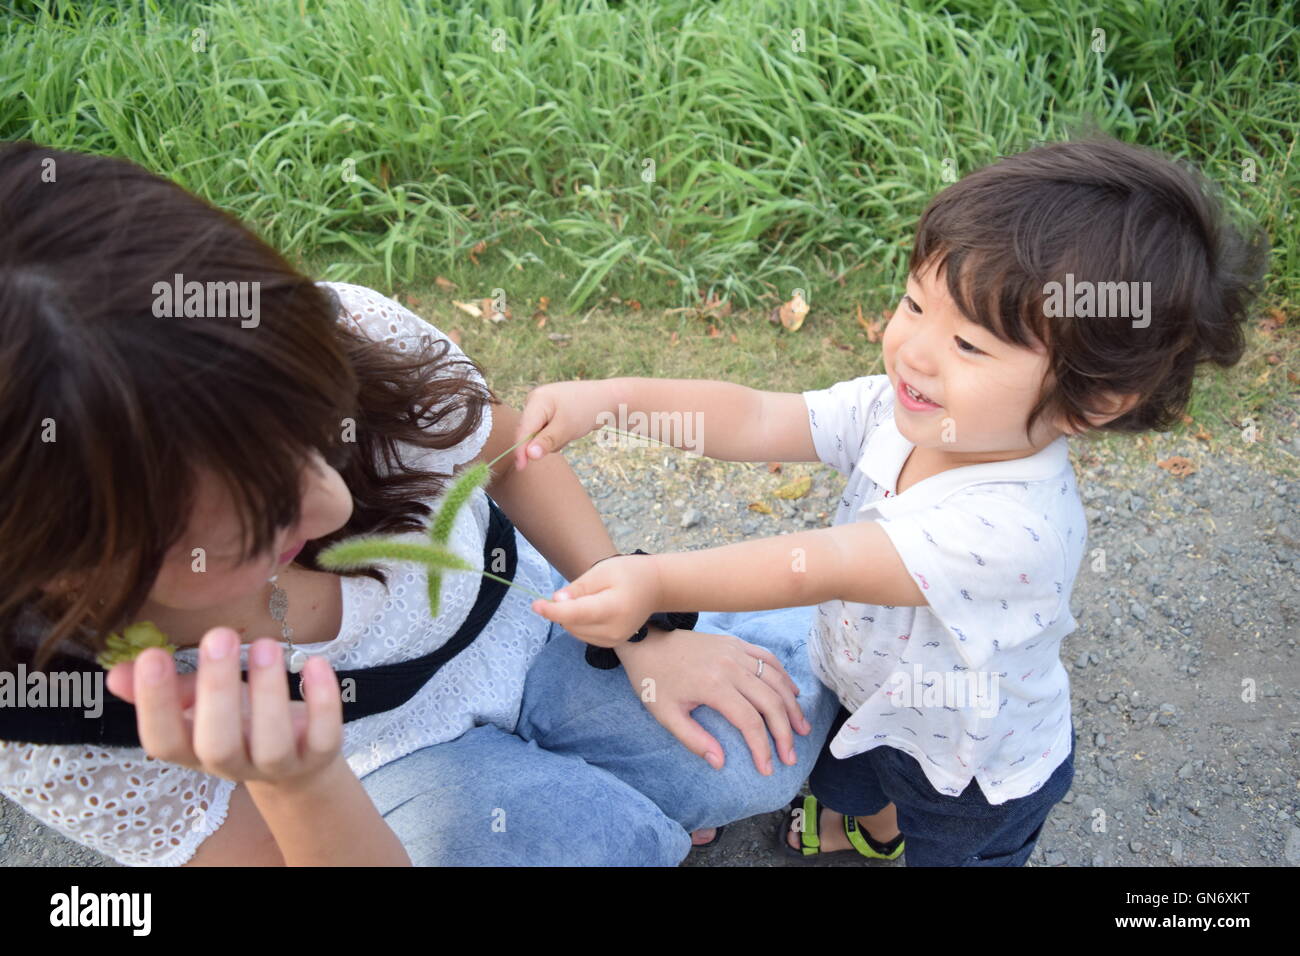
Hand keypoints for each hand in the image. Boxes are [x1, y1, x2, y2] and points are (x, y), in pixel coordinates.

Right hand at [105, 627, 343, 789]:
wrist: (297, 762)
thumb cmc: (238, 722)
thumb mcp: (199, 705)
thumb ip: (164, 689)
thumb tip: (115, 671)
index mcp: (194, 749)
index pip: (164, 741)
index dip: (154, 704)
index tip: (152, 655)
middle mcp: (232, 764)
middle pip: (217, 744)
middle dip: (217, 691)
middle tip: (219, 636)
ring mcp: (278, 765)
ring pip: (272, 742)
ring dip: (268, 692)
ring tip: (265, 644)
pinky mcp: (318, 755)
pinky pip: (324, 736)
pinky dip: (322, 701)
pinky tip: (315, 662)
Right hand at [513, 380, 618, 470]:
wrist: (608, 398)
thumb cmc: (588, 410)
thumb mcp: (566, 428)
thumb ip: (546, 442)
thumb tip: (529, 455)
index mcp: (537, 399)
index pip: (523, 428)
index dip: (520, 449)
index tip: (521, 468)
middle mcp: (535, 400)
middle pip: (529, 432)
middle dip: (543, 442)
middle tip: (565, 436)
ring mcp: (542, 405)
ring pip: (538, 434)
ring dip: (553, 440)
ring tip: (570, 430)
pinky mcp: (549, 412)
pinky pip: (546, 431)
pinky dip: (557, 436)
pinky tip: (569, 429)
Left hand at [530, 554, 659, 646]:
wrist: (655, 588)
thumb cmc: (629, 573)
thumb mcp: (603, 571)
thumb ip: (579, 588)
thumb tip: (556, 601)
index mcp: (613, 609)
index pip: (576, 614)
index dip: (552, 611)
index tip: (535, 604)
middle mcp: (613, 630)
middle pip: (572, 623)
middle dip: (562, 609)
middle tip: (576, 590)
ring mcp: (613, 640)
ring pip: (574, 631)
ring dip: (570, 616)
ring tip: (591, 597)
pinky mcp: (611, 644)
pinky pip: (582, 634)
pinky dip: (578, 622)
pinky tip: (591, 609)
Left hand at [617, 628, 812, 775]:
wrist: (646, 641)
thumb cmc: (653, 680)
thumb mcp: (666, 715)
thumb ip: (694, 740)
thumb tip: (720, 763)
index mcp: (713, 685)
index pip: (750, 721)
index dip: (762, 748)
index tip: (767, 769)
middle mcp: (731, 666)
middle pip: (771, 702)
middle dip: (784, 732)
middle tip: (790, 756)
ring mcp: (736, 652)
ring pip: (776, 680)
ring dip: (792, 706)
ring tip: (801, 729)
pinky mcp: (736, 643)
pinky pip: (769, 659)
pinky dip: (784, 677)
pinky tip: (792, 694)